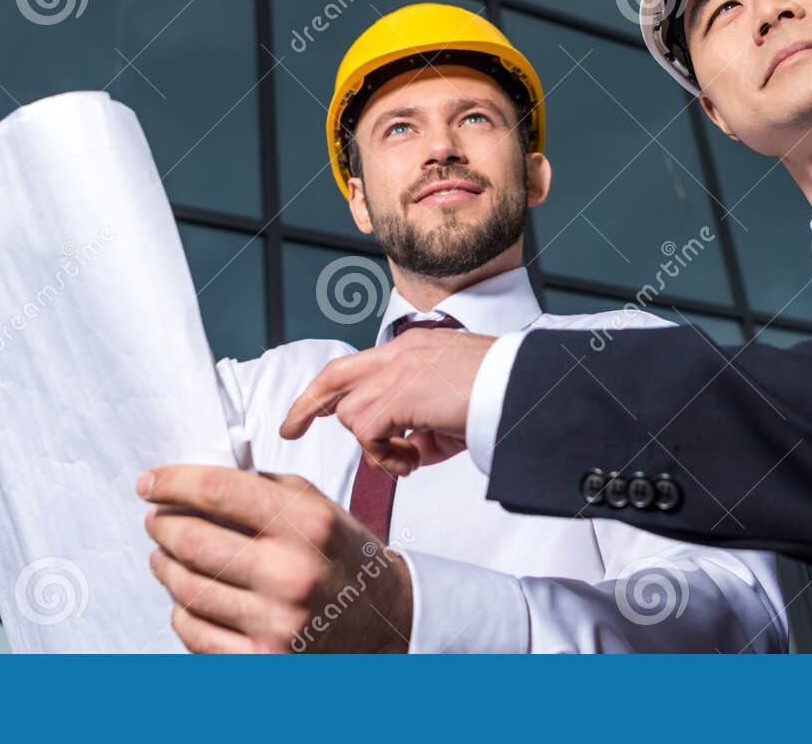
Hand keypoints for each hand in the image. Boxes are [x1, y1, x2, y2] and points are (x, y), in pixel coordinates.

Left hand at [139, 465, 411, 653]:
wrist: (385, 622)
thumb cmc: (345, 559)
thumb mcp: (319, 508)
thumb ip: (263, 488)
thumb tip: (197, 480)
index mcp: (308, 524)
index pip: (219, 491)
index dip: (173, 482)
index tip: (150, 482)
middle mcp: (291, 574)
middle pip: (192, 541)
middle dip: (162, 525)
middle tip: (156, 519)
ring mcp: (276, 623)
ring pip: (187, 587)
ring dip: (164, 565)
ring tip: (165, 555)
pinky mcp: (262, 661)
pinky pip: (194, 632)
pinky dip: (182, 610)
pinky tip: (187, 596)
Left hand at [280, 329, 493, 475]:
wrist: (521, 387)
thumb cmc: (501, 394)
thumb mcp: (453, 412)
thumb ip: (422, 430)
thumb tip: (405, 454)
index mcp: (415, 350)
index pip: (362, 365)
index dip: (335, 388)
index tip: (319, 409)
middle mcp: (401, 354)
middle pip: (335, 375)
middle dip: (306, 404)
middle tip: (290, 429)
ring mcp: (396, 372)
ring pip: (354, 415)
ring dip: (376, 448)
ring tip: (410, 461)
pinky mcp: (397, 396)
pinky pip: (368, 435)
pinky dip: (385, 457)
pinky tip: (412, 462)